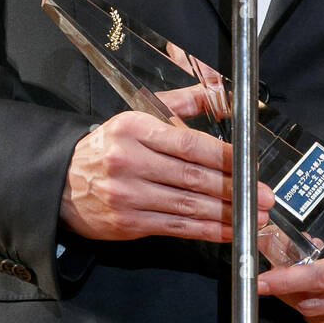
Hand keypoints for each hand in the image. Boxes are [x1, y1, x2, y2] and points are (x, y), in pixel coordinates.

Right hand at [59, 104, 273, 243]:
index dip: (223, 155)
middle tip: (263, 195)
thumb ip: (181, 104)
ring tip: (254, 215)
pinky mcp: (128, 224)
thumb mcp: (137, 115)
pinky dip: (206, 231)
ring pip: (187, 206)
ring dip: (226, 213)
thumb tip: (219, 91)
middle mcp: (129, 162)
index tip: (248, 163)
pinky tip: (228, 231)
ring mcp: (128, 196)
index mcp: (134, 129)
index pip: (187, 143)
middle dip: (233, 188)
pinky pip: (176, 228)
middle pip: (192, 177)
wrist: (60, 182)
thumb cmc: (108, 146)